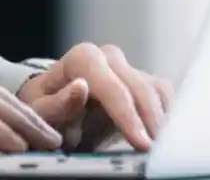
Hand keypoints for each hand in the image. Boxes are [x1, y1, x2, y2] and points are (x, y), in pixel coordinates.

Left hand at [16, 43, 174, 152]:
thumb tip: (80, 88)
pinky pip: (164, 96)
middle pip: (140, 88)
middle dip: (151, 122)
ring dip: (163, 120)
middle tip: (158, 152)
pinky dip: (168, 116)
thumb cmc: (45, 108)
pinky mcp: (144, 82)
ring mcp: (129, 68)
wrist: (53, 106)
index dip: (128, 116)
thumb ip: (58, 104)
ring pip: (157, 90)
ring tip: (164, 149)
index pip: (111, 87)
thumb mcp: (41, 111)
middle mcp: (109, 57)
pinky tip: (166, 139)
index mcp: (83, 58)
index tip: (141, 143)